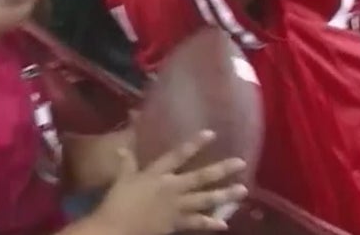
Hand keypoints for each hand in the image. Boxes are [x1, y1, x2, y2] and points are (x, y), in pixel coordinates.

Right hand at [90, 130, 247, 234]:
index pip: (178, 155)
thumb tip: (121, 147)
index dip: (195, 144)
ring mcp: (176, 206)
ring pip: (205, 199)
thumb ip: (127, 162)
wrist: (116, 228)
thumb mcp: (122, 178)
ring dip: (225, 195)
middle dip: (222, 170)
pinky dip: (210, 224)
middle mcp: (171, 187)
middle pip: (200, 177)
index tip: (212, 134)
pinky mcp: (177, 224)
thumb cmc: (117, 202)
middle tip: (241, 163)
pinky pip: (197, 223)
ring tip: (243, 191)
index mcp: (157, 173)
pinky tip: (224, 224)